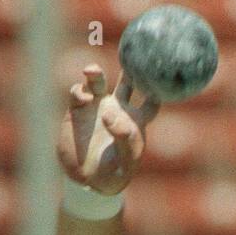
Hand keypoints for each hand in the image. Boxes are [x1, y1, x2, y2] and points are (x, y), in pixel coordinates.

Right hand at [57, 63, 159, 194]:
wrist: (87, 181)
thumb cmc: (114, 173)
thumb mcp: (125, 159)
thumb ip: (124, 137)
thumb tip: (110, 113)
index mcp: (135, 120)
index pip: (151, 99)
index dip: (157, 87)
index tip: (159, 72)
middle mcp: (116, 109)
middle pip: (125, 81)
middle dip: (127, 68)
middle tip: (128, 53)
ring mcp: (96, 108)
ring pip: (97, 82)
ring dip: (94, 74)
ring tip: (91, 71)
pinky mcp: (77, 112)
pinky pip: (78, 93)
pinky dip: (79, 92)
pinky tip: (83, 97)